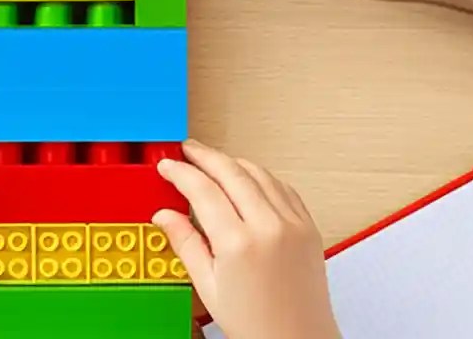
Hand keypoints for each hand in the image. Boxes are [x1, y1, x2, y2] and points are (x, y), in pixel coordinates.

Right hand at [153, 140, 338, 338]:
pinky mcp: (308, 227)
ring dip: (233, 162)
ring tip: (213, 161)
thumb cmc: (256, 324)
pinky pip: (283, 187)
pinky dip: (261, 176)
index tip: (168, 166)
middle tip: (187, 150)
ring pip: (259, 173)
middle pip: (231, 171)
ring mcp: (293, 224)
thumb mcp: (207, 286)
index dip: (181, 172)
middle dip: (205, 155)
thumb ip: (185, 243)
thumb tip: (164, 216)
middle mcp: (269, 227)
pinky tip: (247, 179)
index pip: (203, 190)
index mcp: (239, 243)